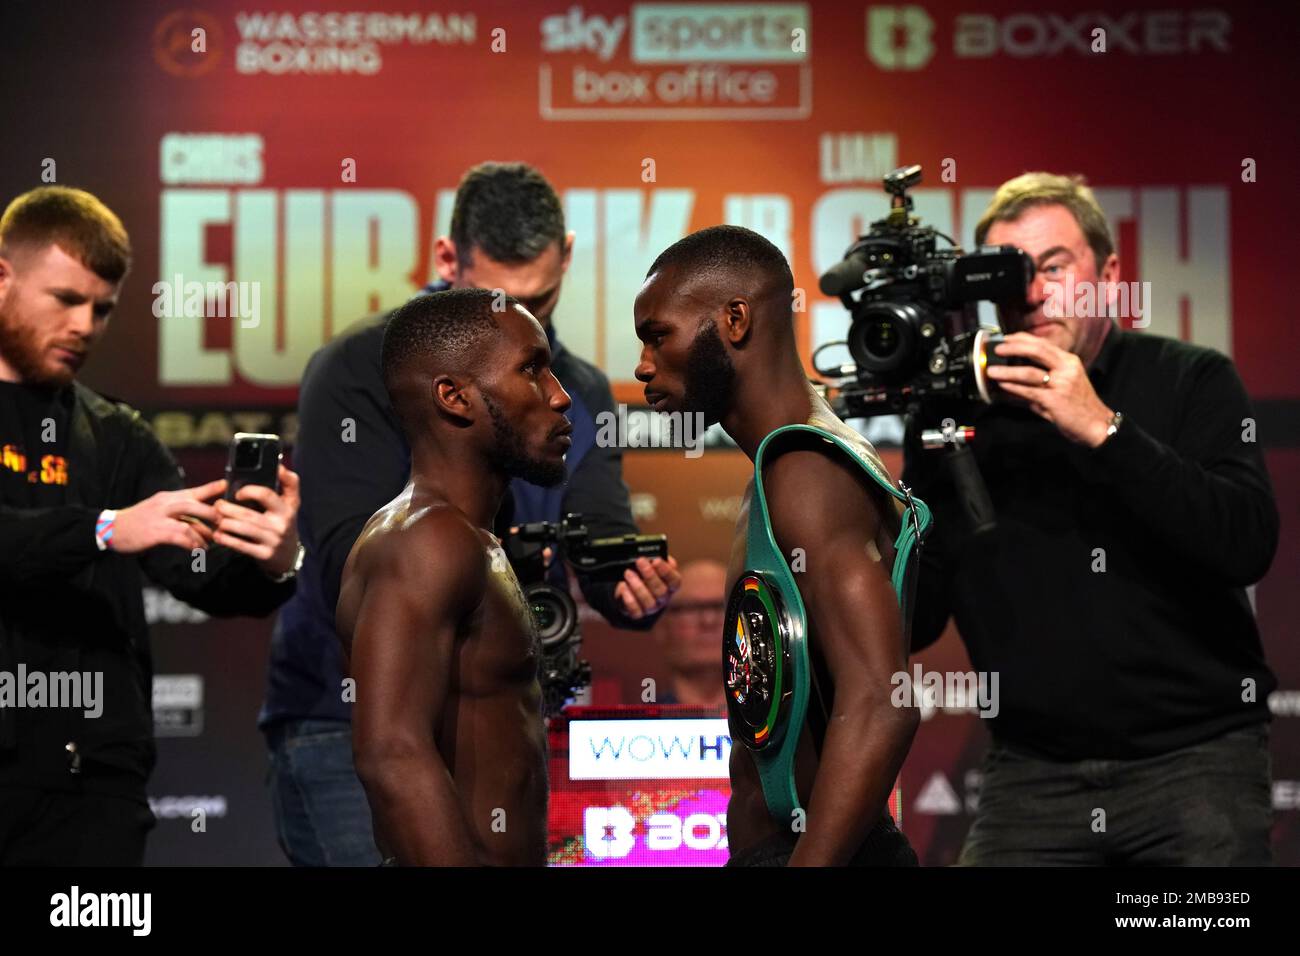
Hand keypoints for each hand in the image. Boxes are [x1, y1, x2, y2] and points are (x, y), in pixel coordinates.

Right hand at [111, 479, 223, 553]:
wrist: (111, 528)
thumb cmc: (139, 521)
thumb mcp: (159, 509)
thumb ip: (179, 511)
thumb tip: (202, 519)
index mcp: (167, 497)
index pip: (193, 491)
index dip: (211, 488)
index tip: (225, 484)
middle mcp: (165, 504)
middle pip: (194, 505)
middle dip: (212, 515)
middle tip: (223, 524)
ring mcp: (159, 517)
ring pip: (189, 523)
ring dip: (203, 535)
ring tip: (208, 544)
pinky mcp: (155, 532)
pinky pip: (180, 537)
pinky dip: (191, 544)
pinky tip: (196, 550)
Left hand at [213, 465, 301, 575]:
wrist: (289, 555)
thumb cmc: (283, 522)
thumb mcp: (291, 503)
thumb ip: (288, 483)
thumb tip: (279, 465)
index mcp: (288, 507)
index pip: (267, 495)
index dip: (249, 491)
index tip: (238, 493)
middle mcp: (282, 523)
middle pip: (249, 514)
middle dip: (229, 509)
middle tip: (218, 505)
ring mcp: (274, 540)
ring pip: (243, 529)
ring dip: (225, 523)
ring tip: (217, 519)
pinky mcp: (265, 554)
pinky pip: (242, 546)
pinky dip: (227, 540)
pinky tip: (219, 535)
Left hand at [614, 555, 680, 619]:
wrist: (632, 590)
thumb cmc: (645, 574)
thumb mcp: (653, 564)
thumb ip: (658, 559)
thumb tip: (660, 556)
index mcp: (670, 585)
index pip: (674, 580)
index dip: (666, 571)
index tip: (656, 560)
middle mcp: (663, 598)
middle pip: (661, 591)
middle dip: (650, 575)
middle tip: (640, 562)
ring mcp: (652, 607)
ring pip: (648, 601)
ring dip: (638, 586)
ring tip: (628, 573)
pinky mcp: (638, 613)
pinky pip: (635, 610)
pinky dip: (629, 599)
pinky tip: (624, 587)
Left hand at [985, 332, 1114, 446]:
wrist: (1097, 425)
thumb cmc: (1079, 406)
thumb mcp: (1064, 384)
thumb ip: (1044, 378)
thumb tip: (1018, 377)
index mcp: (1069, 362)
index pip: (1044, 344)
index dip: (1024, 339)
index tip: (1007, 338)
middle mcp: (1067, 369)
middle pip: (1037, 350)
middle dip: (1014, 348)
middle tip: (998, 349)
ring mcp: (1062, 384)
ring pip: (1029, 372)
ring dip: (1007, 371)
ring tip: (992, 371)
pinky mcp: (1055, 400)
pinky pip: (1029, 391)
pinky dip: (1013, 388)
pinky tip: (1003, 386)